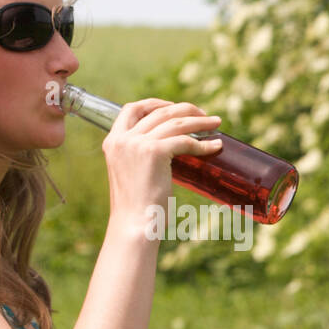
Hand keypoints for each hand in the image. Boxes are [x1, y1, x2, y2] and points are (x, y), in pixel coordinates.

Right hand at [100, 99, 222, 222]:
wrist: (133, 225)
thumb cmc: (136, 206)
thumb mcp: (131, 171)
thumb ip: (140, 155)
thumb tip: (170, 146)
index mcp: (112, 141)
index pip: (131, 109)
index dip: (155, 103)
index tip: (174, 108)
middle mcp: (122, 138)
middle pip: (158, 112)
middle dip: (184, 109)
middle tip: (204, 115)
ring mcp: (137, 143)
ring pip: (175, 122)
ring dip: (199, 120)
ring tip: (216, 124)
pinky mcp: (154, 152)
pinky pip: (184, 141)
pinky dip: (202, 144)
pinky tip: (215, 146)